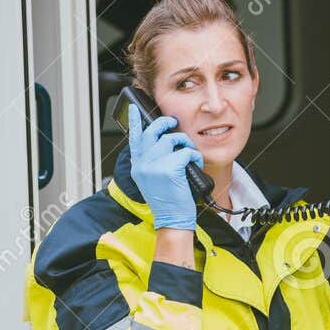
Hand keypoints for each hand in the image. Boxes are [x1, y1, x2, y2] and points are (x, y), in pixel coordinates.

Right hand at [128, 103, 204, 231]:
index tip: (134, 109)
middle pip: (153, 132)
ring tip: (189, 156)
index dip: (135, 122)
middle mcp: (143, 164)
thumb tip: (163, 142)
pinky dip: (195, 157)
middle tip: (174, 124)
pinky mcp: (169, 168)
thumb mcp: (153, 180)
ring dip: (185, 144)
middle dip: (166, 124)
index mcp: (137, 166)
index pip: (134, 138)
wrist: (172, 220)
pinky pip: (186, 151)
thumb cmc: (167, 202)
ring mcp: (154, 165)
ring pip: (172, 139)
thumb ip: (153, 162)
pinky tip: (195, 166)